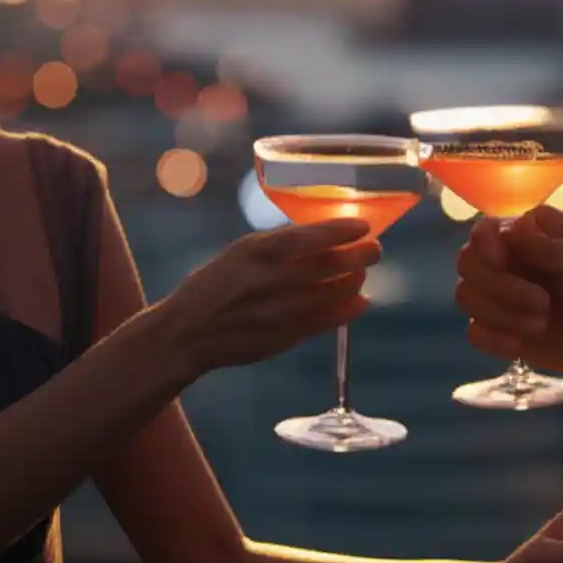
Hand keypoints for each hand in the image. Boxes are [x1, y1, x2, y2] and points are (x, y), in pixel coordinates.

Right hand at [151, 218, 379, 375]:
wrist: (188, 332)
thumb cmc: (217, 284)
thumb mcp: (242, 252)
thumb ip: (281, 246)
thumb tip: (327, 236)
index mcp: (257, 251)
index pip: (310, 236)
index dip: (341, 230)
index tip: (362, 225)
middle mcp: (271, 280)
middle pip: (331, 264)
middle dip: (361, 255)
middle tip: (375, 249)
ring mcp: (280, 310)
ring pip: (336, 292)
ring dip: (356, 280)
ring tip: (360, 272)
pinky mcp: (285, 336)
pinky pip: (328, 321)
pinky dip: (349, 309)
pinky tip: (359, 300)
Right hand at [455, 206, 562, 411]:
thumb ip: (547, 247)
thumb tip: (510, 229)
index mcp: (528, 233)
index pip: (485, 229)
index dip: (484, 244)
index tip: (501, 260)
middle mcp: (508, 260)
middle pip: (467, 263)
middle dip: (499, 286)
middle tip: (542, 304)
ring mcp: (502, 295)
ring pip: (466, 297)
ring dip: (500, 313)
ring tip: (541, 324)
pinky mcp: (501, 329)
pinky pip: (474, 332)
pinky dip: (493, 339)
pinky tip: (520, 345)